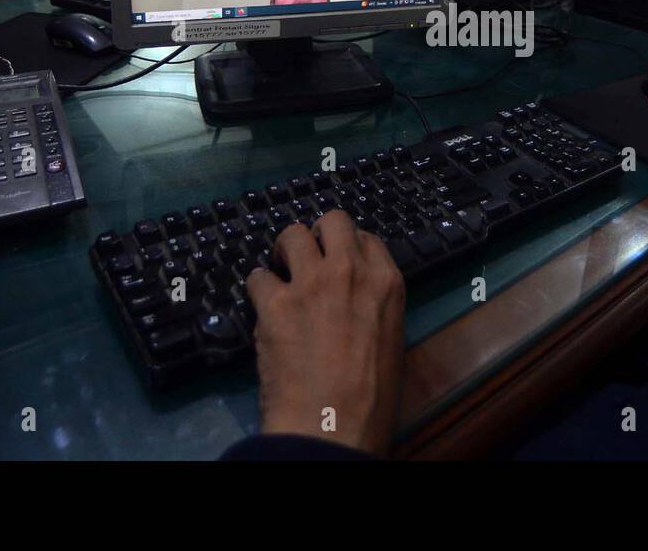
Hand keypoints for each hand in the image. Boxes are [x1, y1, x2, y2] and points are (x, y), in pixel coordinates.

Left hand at [245, 210, 404, 455]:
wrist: (332, 426)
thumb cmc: (372, 398)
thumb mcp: (390, 341)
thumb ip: (374, 308)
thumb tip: (355, 303)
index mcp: (387, 282)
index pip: (366, 238)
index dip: (347, 248)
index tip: (337, 263)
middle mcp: (350, 271)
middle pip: (331, 220)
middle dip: (317, 235)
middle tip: (307, 259)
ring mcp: (309, 283)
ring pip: (291, 235)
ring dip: (284, 253)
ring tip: (281, 273)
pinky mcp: (274, 303)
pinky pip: (257, 277)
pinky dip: (258, 289)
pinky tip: (262, 307)